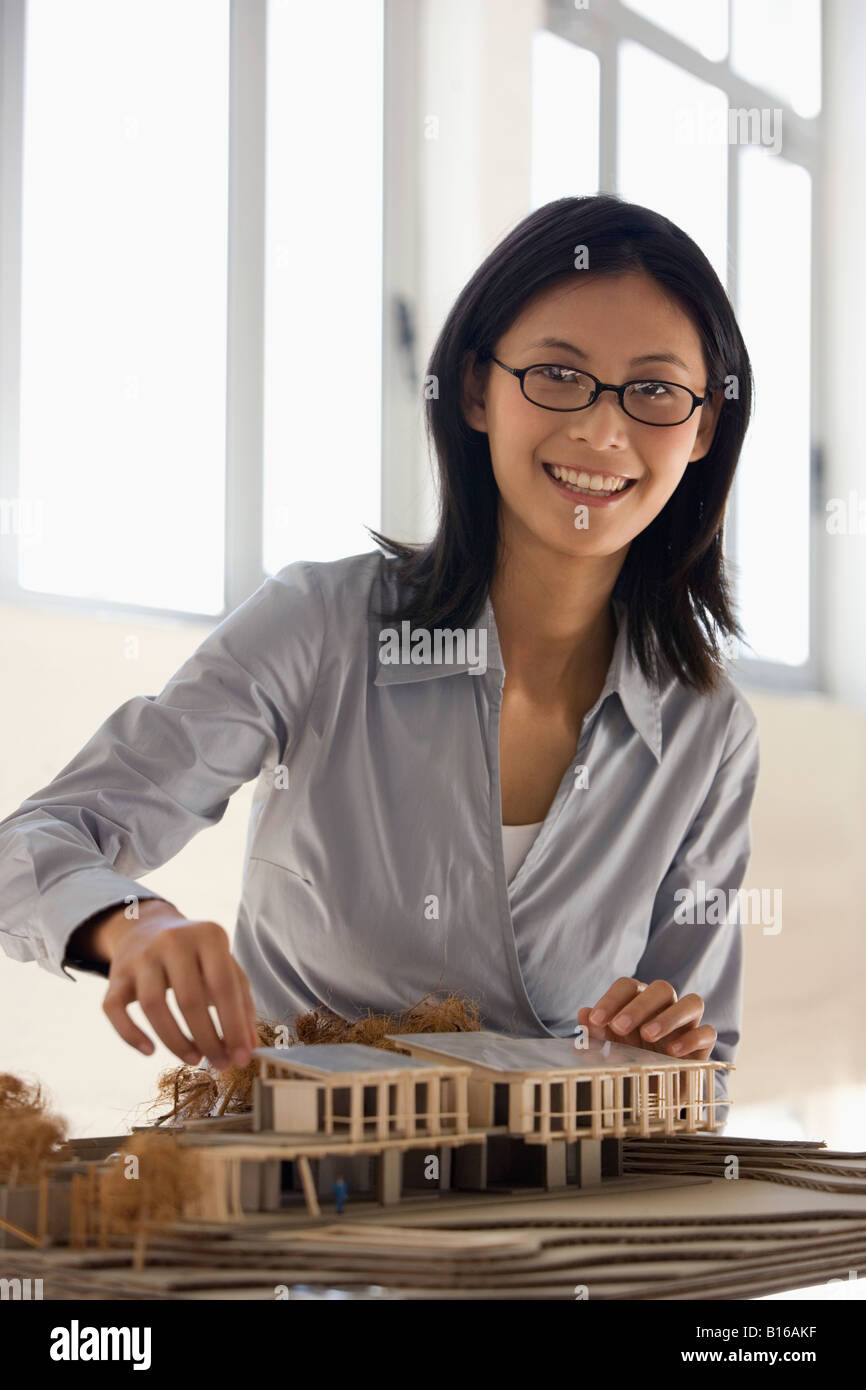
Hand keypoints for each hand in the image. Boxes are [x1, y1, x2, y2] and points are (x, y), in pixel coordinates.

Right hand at [94, 900, 258, 1069]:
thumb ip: (241, 1002)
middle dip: (208, 1039)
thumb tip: (249, 1046)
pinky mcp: (116, 975)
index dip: (234, 1025)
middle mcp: (172, 941)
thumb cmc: (196, 956)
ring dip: (176, 1041)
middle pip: (189, 998)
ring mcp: (141, 957)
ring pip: (153, 1006)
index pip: (223, 985)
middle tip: (219, 1063)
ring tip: (194, 1059)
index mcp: (208, 936)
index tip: (241, 1057)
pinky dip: (131, 1035)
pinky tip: (150, 1051)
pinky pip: (115, 1009)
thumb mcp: (225, 966)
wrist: (148, 927)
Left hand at [577, 977, 715, 1060]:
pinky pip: (707, 1032)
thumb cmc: (630, 1060)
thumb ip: (597, 1033)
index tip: (594, 1020)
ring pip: (692, 1002)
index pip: (628, 986)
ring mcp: (688, 1023)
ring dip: (669, 1016)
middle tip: (619, 1027)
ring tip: (648, 1035)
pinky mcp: (704, 1044)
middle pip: (662, 988)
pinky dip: (691, 1039)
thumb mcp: (610, 1049)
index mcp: (640, 1000)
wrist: (653, 1091)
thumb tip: (583, 1013)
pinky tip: (672, 1052)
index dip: (611, 999)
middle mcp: (667, 1006)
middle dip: (639, 1006)